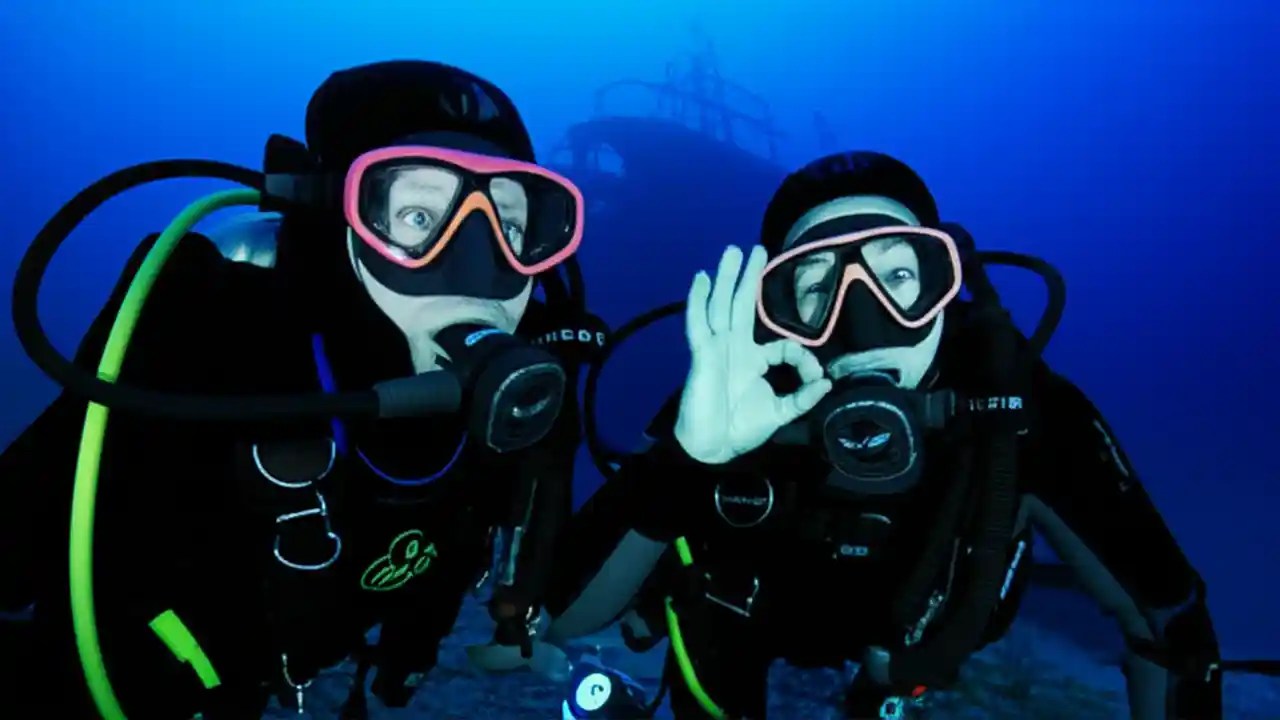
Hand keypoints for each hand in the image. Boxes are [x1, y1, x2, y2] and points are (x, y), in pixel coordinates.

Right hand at [674, 245, 831, 464]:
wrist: (712, 447)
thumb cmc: (741, 430)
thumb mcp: (781, 413)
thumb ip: (803, 397)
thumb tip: (827, 381)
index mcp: (754, 360)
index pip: (783, 344)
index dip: (803, 356)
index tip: (815, 377)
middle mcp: (735, 347)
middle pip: (741, 305)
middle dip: (749, 277)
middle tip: (757, 248)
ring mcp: (717, 348)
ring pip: (721, 305)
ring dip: (726, 277)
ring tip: (732, 251)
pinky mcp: (703, 355)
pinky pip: (698, 323)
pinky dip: (697, 300)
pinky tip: (700, 278)